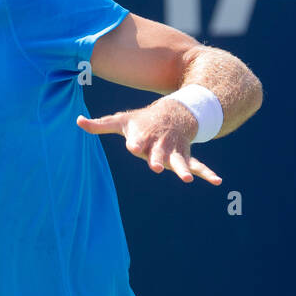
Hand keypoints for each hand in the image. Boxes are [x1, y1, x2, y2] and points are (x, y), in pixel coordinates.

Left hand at [76, 99, 221, 183]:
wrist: (173, 113)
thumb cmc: (142, 121)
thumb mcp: (121, 120)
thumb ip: (100, 125)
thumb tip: (78, 121)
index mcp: (143, 136)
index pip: (138, 140)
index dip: (136, 143)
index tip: (134, 146)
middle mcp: (160, 144)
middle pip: (158, 154)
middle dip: (157, 159)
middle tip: (155, 167)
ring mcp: (174, 151)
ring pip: (179, 161)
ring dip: (183, 170)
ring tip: (188, 180)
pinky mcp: (185, 156)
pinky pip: (199, 165)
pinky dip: (208, 173)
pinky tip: (218, 182)